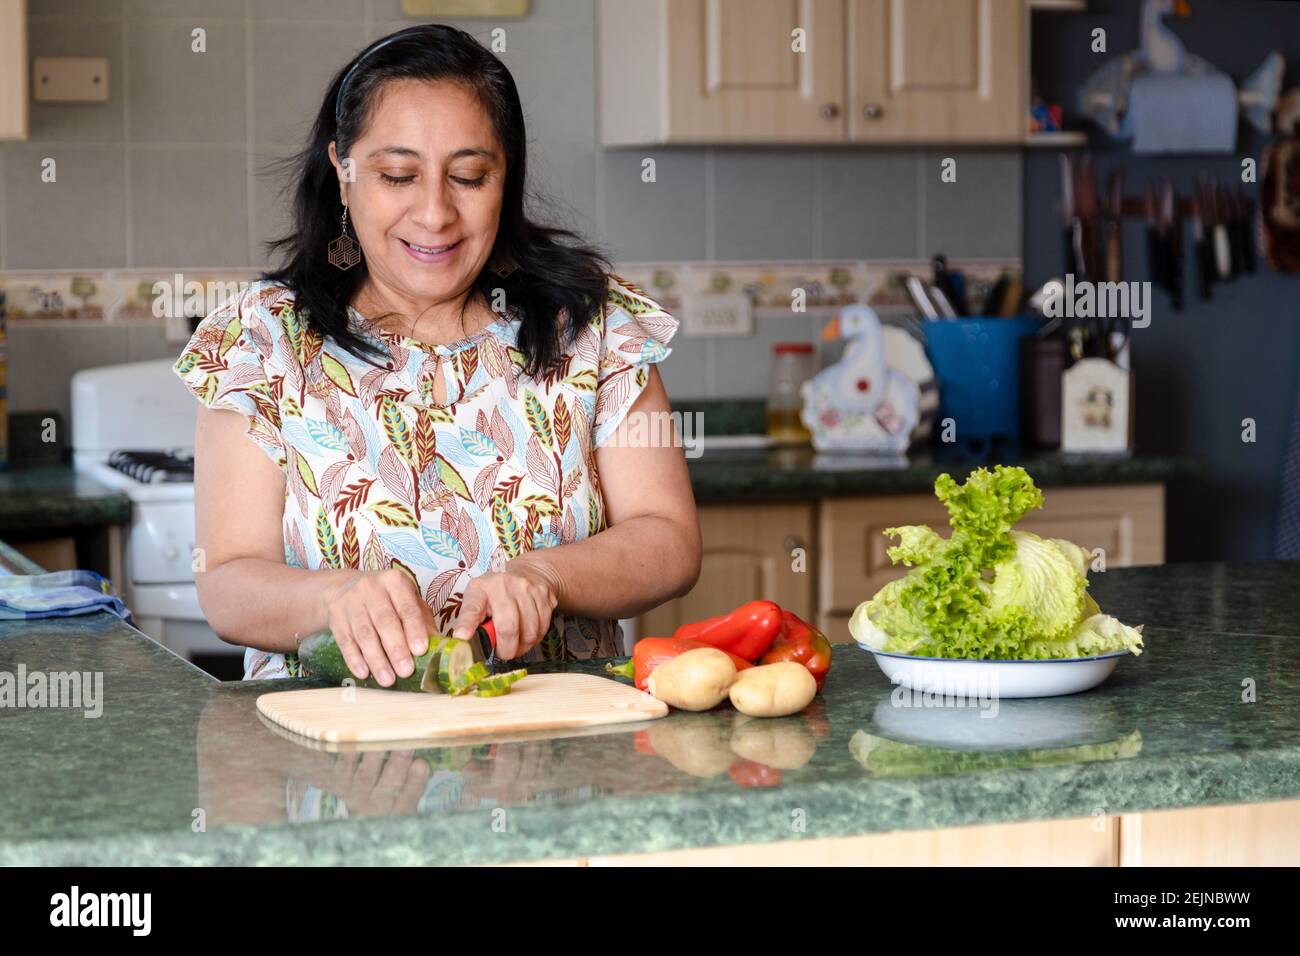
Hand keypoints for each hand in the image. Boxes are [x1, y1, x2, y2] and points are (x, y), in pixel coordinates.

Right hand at [322, 569, 435, 685]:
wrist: (343, 588)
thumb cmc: (386, 599)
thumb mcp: (407, 601)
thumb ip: (422, 621)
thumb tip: (440, 647)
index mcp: (395, 582)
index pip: (407, 608)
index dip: (414, 629)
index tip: (421, 650)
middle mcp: (371, 588)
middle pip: (385, 622)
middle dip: (396, 649)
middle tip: (406, 671)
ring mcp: (351, 603)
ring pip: (365, 634)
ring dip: (377, 660)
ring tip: (388, 680)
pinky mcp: (335, 618)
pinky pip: (345, 641)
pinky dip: (355, 659)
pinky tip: (364, 673)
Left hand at [451, 558, 559, 658]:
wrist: (529, 571)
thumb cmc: (497, 590)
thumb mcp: (478, 597)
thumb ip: (471, 617)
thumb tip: (463, 639)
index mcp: (483, 586)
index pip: (474, 607)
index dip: (467, 624)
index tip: (462, 637)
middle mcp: (507, 585)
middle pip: (509, 628)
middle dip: (506, 649)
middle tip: (503, 653)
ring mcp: (529, 590)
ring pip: (529, 632)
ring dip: (522, 647)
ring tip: (516, 644)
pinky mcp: (547, 597)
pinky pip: (543, 629)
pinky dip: (534, 639)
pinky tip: (527, 634)